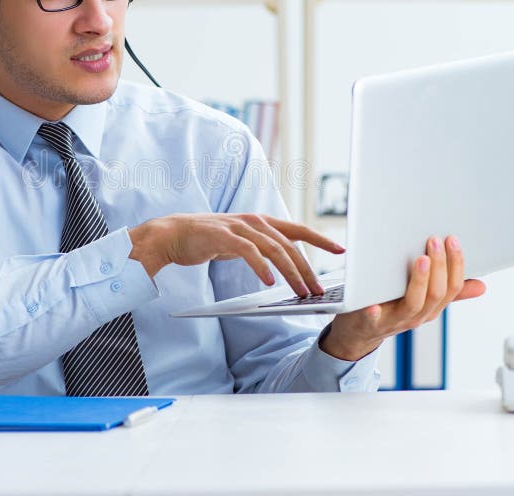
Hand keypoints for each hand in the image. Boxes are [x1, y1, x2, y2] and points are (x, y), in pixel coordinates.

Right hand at [128, 213, 344, 295]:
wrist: (172, 234)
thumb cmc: (207, 240)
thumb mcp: (239, 242)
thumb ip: (260, 247)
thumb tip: (283, 264)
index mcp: (260, 222)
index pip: (297, 229)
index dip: (320, 239)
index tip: (341, 250)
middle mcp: (253, 222)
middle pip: (289, 245)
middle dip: (307, 269)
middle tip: (319, 290)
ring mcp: (239, 228)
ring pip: (273, 249)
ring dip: (290, 272)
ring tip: (300, 291)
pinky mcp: (223, 237)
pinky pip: (249, 252)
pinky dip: (261, 267)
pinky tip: (269, 282)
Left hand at [321, 235, 486, 360]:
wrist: (359, 333)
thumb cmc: (391, 309)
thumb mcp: (423, 301)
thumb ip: (449, 293)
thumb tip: (481, 286)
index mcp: (431, 307)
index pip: (452, 287)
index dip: (456, 264)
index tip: (452, 239)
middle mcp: (417, 315)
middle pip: (436, 294)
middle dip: (439, 266)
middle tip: (434, 241)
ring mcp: (395, 320)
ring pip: (414, 304)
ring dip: (420, 281)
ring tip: (421, 259)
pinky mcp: (370, 323)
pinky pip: (374, 319)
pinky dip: (375, 312)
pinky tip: (374, 304)